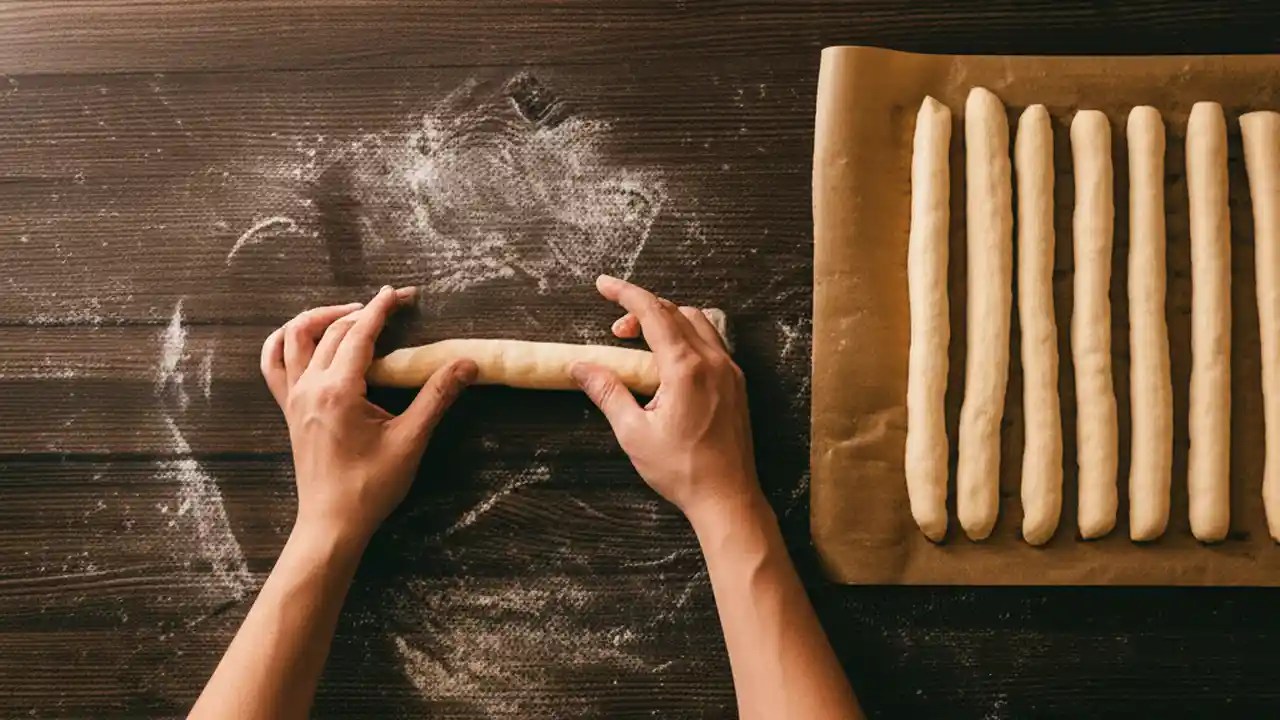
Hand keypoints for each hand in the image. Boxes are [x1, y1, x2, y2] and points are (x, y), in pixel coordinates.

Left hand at [260, 286, 476, 546]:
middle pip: (332, 331)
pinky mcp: (289, 410)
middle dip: (363, 310)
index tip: (399, 293)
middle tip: (392, 304)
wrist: (332, 523)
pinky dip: (285, 342)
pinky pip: (274, 364)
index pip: (360, 333)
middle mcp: (310, 387)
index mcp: (338, 391)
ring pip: (295, 337)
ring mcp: (294, 398)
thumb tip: (467, 365)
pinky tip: (303, 338)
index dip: (381, 308)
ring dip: (321, 317)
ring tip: (350, 314)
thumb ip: (437, 397)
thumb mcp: (411, 440)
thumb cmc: (371, 487)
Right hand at [571, 275, 760, 525]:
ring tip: (640, 341)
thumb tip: (582, 367)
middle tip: (615, 329)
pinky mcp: (737, 383)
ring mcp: (729, 371)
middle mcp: (712, 361)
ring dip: (667, 320)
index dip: (625, 294)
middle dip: (642, 310)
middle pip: (674, 312)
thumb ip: (607, 392)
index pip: (653, 313)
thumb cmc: (682, 470)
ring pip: (698, 323)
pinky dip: (687, 335)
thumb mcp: (633, 433)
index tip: (603, 285)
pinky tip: (670, 359)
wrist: (727, 497)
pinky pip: (712, 342)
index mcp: (685, 368)